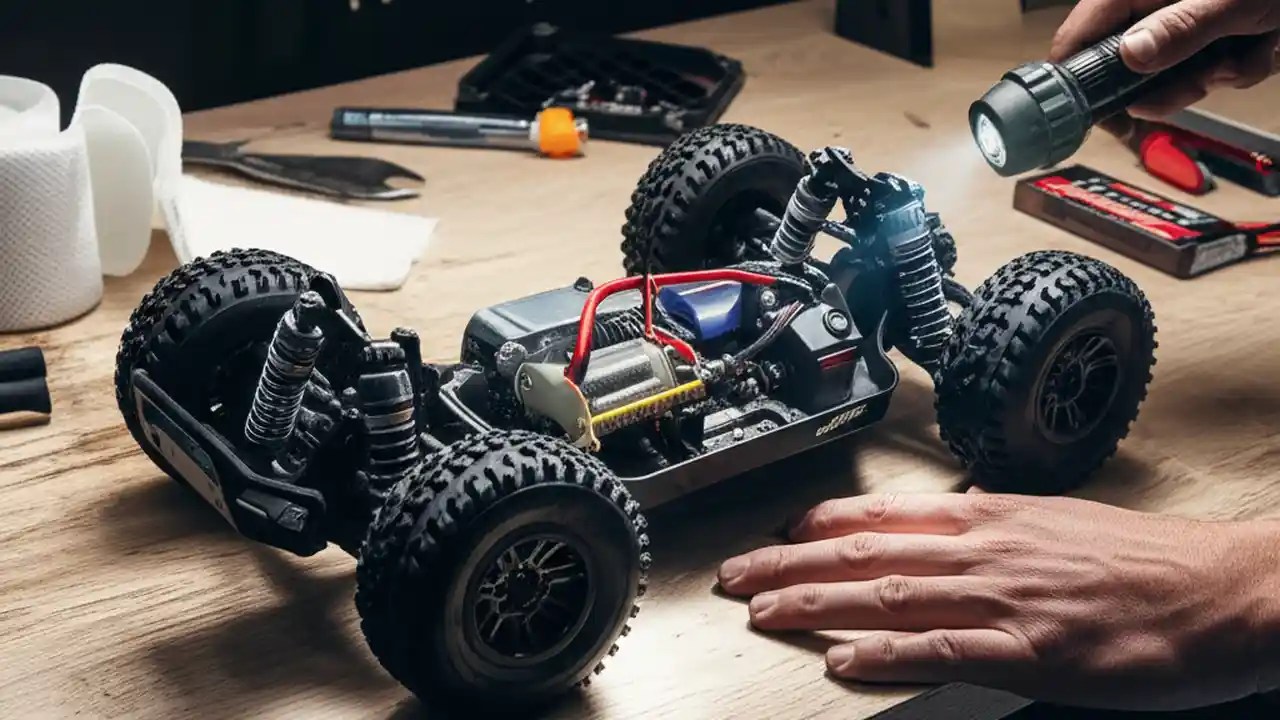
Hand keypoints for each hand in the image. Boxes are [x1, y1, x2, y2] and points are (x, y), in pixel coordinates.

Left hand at [716, 493, 1279, 710]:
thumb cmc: (1145, 560)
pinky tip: (844, 660)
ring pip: (887, 593)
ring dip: (816, 603)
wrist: (1222, 587)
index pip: (883, 513)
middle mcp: (984, 548)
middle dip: (790, 561)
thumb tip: (947, 518)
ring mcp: (1003, 598)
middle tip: (738, 573)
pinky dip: (886, 653)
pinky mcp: (1030, 649)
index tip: (780, 529)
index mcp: (990, 517)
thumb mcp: (1056, 522)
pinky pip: (942, 649)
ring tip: (763, 610)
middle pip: (864, 551)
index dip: (820, 522)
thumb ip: (993, 525)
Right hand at [1050, 0, 1278, 136]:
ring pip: (1176, 77)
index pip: (1080, 34)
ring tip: (1252, 46)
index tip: (1090, 115)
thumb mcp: (1230, 0)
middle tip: (1203, 81)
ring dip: (1219, 74)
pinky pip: (1211, 71)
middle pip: (1129, 69)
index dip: (1076, 76)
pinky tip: (1263, 42)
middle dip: (1172, 85)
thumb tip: (1131, 55)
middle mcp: (1155, 7)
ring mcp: (1185, 24)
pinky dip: (1242, 67)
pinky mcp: (1213, 38)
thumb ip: (1181, 28)